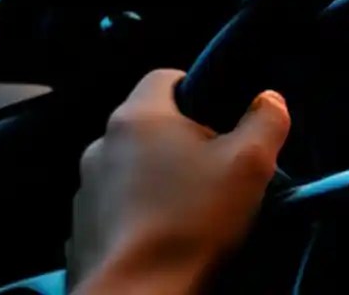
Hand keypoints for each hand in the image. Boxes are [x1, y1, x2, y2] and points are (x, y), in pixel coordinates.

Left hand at [68, 69, 289, 293]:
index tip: (222, 121)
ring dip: (158, 180)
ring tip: (191, 211)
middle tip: (217, 171)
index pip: (164, 77)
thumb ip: (265, 122)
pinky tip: (166, 237)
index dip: (198, 91)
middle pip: (150, 126)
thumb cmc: (192, 221)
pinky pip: (116, 207)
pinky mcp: (80, 228)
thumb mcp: (250, 164)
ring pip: (132, 168)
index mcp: (139, 117)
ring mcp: (84, 189)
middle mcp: (101, 145)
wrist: (137, 294)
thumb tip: (268, 102)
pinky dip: (139, 214)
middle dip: (182, 143)